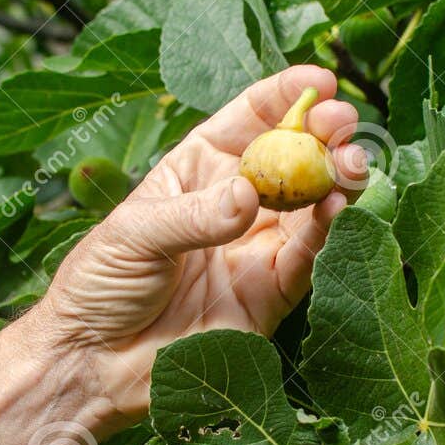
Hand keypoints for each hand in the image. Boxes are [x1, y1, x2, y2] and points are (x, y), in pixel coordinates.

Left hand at [0, 66, 361, 444]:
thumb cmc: (98, 285)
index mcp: (198, 168)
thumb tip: (250, 196)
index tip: (323, 81)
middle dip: (325, 135)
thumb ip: (194, 215)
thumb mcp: (133, 234)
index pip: (251, 118)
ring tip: (351, 166)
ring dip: (339, 180)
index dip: (288, 95)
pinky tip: (335, 209)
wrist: (93, 362)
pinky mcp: (270, 294)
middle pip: (294, 156)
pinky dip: (327, 232)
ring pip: (314, 203)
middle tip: (344, 127)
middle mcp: (236, 202)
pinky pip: (309, 257)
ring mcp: (256, 247)